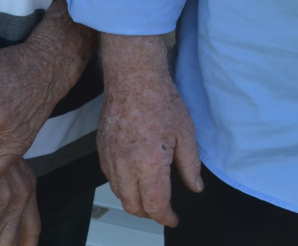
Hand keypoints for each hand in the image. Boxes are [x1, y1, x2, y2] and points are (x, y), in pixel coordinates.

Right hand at [98, 33, 202, 226]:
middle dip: (149, 213)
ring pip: (120, 194)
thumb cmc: (161, 100)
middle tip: (164, 209)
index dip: (166, 217)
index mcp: (149, 164)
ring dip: (135, 200)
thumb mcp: (185, 132)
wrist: (133, 78)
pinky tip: (136, 175)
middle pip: (133, 206)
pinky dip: (123, 184)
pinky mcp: (101, 150)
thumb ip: (191, 164)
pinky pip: (110, 178)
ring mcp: (110, 159)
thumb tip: (195, 186)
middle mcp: (125, 166)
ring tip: (151, 194)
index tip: (174, 218)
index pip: (155, 205)